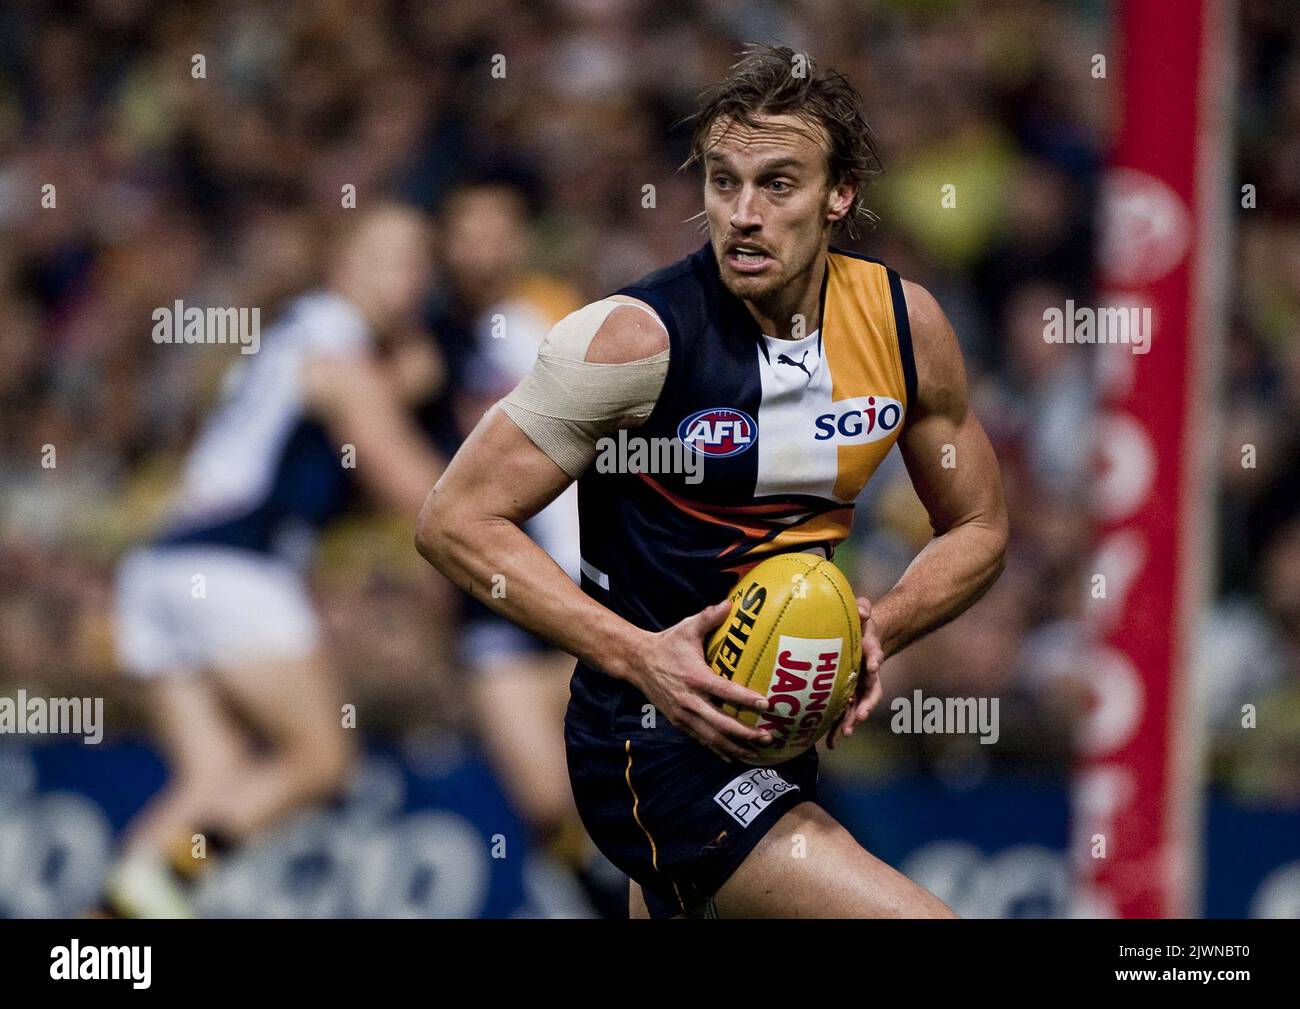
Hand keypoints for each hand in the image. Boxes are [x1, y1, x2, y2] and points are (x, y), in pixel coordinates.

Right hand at [622, 600, 772, 761]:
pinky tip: (734, 757)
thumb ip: (709, 617)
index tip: (766, 704)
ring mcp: (683, 715)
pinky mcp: (679, 722)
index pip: (724, 691)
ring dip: (735, 747)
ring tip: (757, 753)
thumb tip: (730, 603)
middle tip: (768, 737)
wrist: (637, 662)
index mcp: (695, 677)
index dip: (745, 699)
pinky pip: (701, 740)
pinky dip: (718, 750)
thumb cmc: (667, 644)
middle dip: (746, 733)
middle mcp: (689, 700)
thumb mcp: (686, 628)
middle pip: (721, 723)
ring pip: (712, 738)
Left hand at [827, 596, 884, 748]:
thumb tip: (863, 609)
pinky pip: (842, 713)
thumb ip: (863, 608)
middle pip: (869, 691)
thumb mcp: (862, 611)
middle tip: (859, 716)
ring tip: (842, 735)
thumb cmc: (860, 623)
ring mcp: (858, 687)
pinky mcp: (847, 696)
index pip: (875, 656)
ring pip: (856, 707)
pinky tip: (829, 744)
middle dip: (864, 704)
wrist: (863, 637)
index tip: (873, 665)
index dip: (874, 659)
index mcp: (871, 653)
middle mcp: (868, 674)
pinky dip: (836, 728)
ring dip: (850, 721)